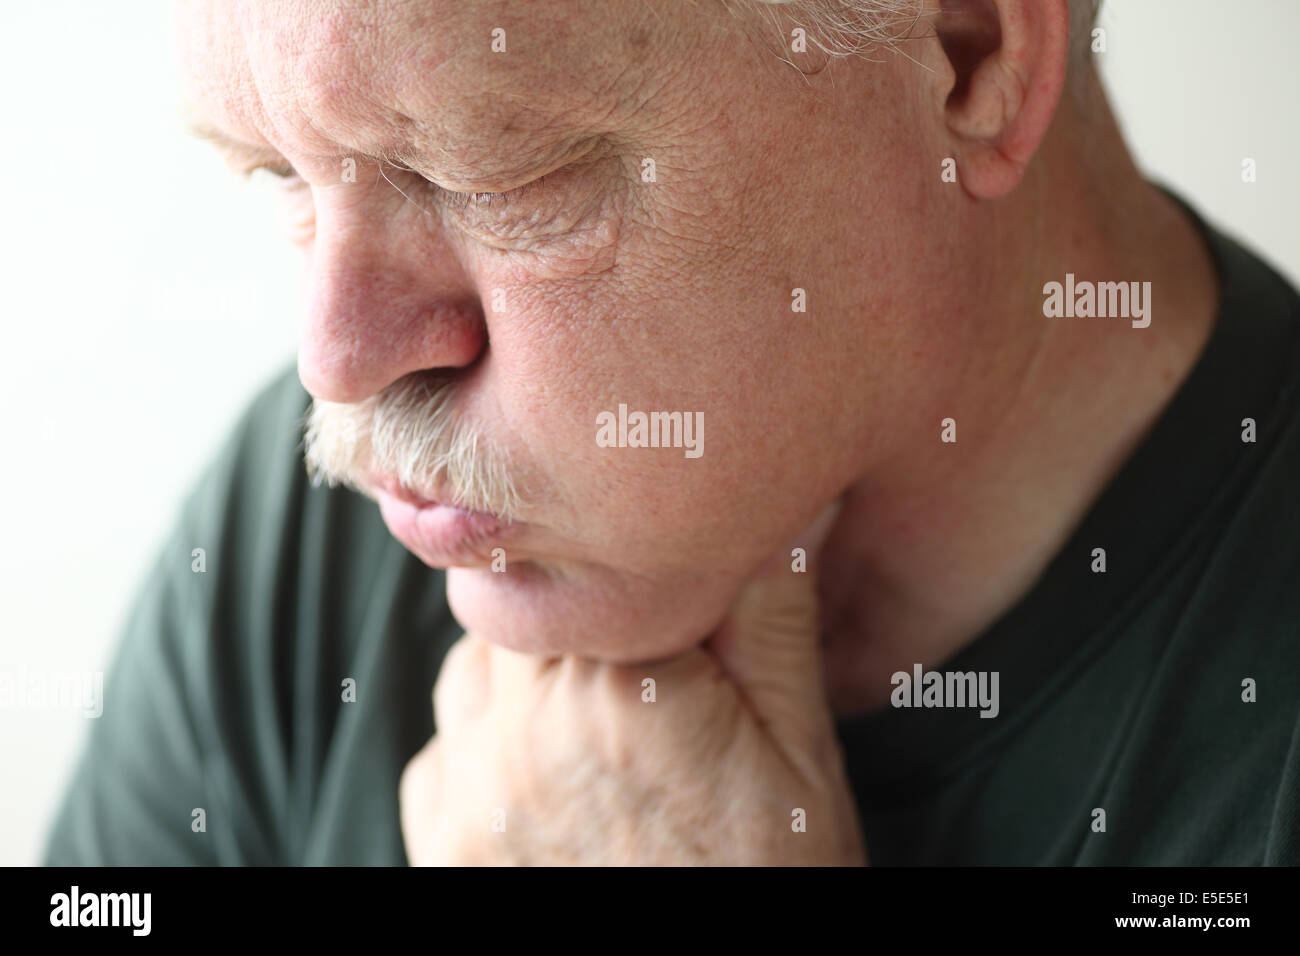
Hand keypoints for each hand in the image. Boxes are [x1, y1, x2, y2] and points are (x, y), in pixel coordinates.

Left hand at [399, 505, 864, 864]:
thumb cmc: (772, 881)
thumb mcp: (801, 749)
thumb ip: (771, 614)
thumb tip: (777, 506)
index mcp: (619, 685)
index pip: (587, 556)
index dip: (624, 563)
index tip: (663, 592)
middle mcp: (521, 726)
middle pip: (521, 607)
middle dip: (577, 619)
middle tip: (646, 671)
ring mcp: (470, 789)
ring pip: (474, 668)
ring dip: (525, 676)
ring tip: (600, 729)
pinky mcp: (440, 843)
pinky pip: (440, 749)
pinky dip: (484, 748)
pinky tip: (549, 784)